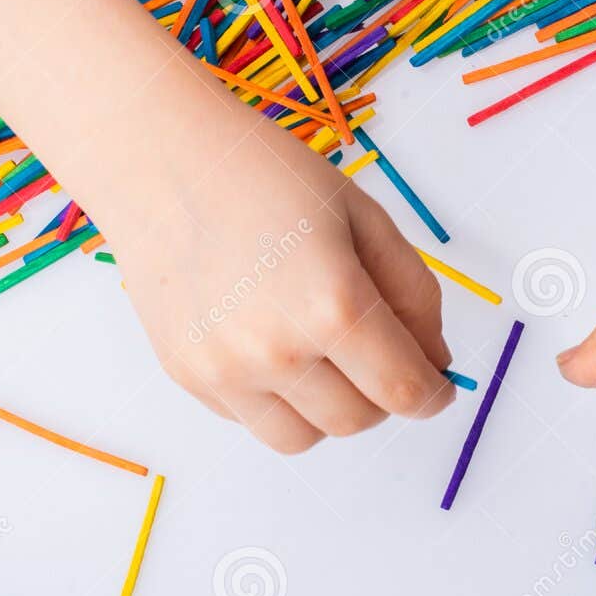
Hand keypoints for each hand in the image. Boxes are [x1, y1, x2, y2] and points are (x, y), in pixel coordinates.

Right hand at [113, 101, 454, 453]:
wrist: (158, 157)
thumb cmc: (266, 174)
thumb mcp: (364, 216)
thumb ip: (414, 294)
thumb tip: (434, 360)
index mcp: (332, 304)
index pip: (403, 390)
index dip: (433, 396)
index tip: (437, 389)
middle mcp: (277, 351)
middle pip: (357, 422)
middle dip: (381, 397)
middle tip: (375, 354)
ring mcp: (225, 371)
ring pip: (304, 438)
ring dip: (328, 409)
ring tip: (320, 353)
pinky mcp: (187, 376)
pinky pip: (253, 419)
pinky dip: (276, 398)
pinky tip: (267, 340)